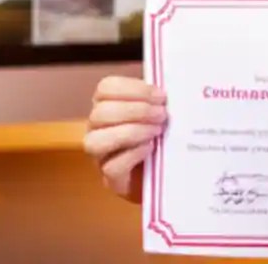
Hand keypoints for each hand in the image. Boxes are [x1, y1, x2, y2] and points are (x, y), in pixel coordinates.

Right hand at [83, 76, 166, 202]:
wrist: (166, 176)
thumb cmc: (160, 137)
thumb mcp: (158, 113)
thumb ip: (157, 100)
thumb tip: (170, 88)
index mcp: (107, 106)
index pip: (105, 88)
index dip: (132, 88)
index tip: (160, 95)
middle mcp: (97, 129)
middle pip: (100, 113)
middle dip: (136, 110)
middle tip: (162, 114)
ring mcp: (100, 156)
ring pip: (97, 141)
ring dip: (131, 132)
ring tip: (157, 130)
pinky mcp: (111, 180)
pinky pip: (112, 167)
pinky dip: (132, 154)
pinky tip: (150, 148)